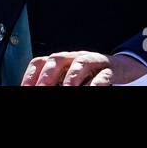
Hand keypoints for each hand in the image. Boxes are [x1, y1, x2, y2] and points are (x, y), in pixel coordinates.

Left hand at [21, 51, 146, 85]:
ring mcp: (93, 61)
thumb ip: (55, 82)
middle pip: (57, 59)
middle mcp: (74, 58)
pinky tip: (92, 89)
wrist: (121, 68)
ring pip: (80, 63)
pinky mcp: (110, 70)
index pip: (40, 62)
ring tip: (67, 90)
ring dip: (71, 78)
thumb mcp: (69, 78)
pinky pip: (103, 75)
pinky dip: (97, 84)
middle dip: (47, 76)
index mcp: (61, 60)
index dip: (30, 75)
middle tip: (42, 89)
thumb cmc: (89, 76)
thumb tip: (35, 89)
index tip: (25, 88)